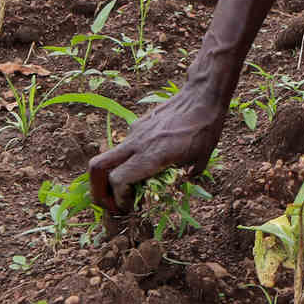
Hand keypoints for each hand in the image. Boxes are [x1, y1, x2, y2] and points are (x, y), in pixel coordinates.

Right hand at [87, 84, 225, 213]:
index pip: (118, 181)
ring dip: (108, 179)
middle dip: (97, 192)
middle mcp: (137, 144)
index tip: (130, 208)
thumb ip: (186, 176)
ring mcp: (134, 133)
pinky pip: (123, 147)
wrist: (203, 95)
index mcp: (152, 155)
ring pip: (106, 158)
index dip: (119, 199)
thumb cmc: (206, 128)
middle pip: (97, 168)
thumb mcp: (200, 159)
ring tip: (124, 191)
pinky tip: (140, 167)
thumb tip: (179, 186)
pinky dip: (123, 162)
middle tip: (110, 206)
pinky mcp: (137, 125)